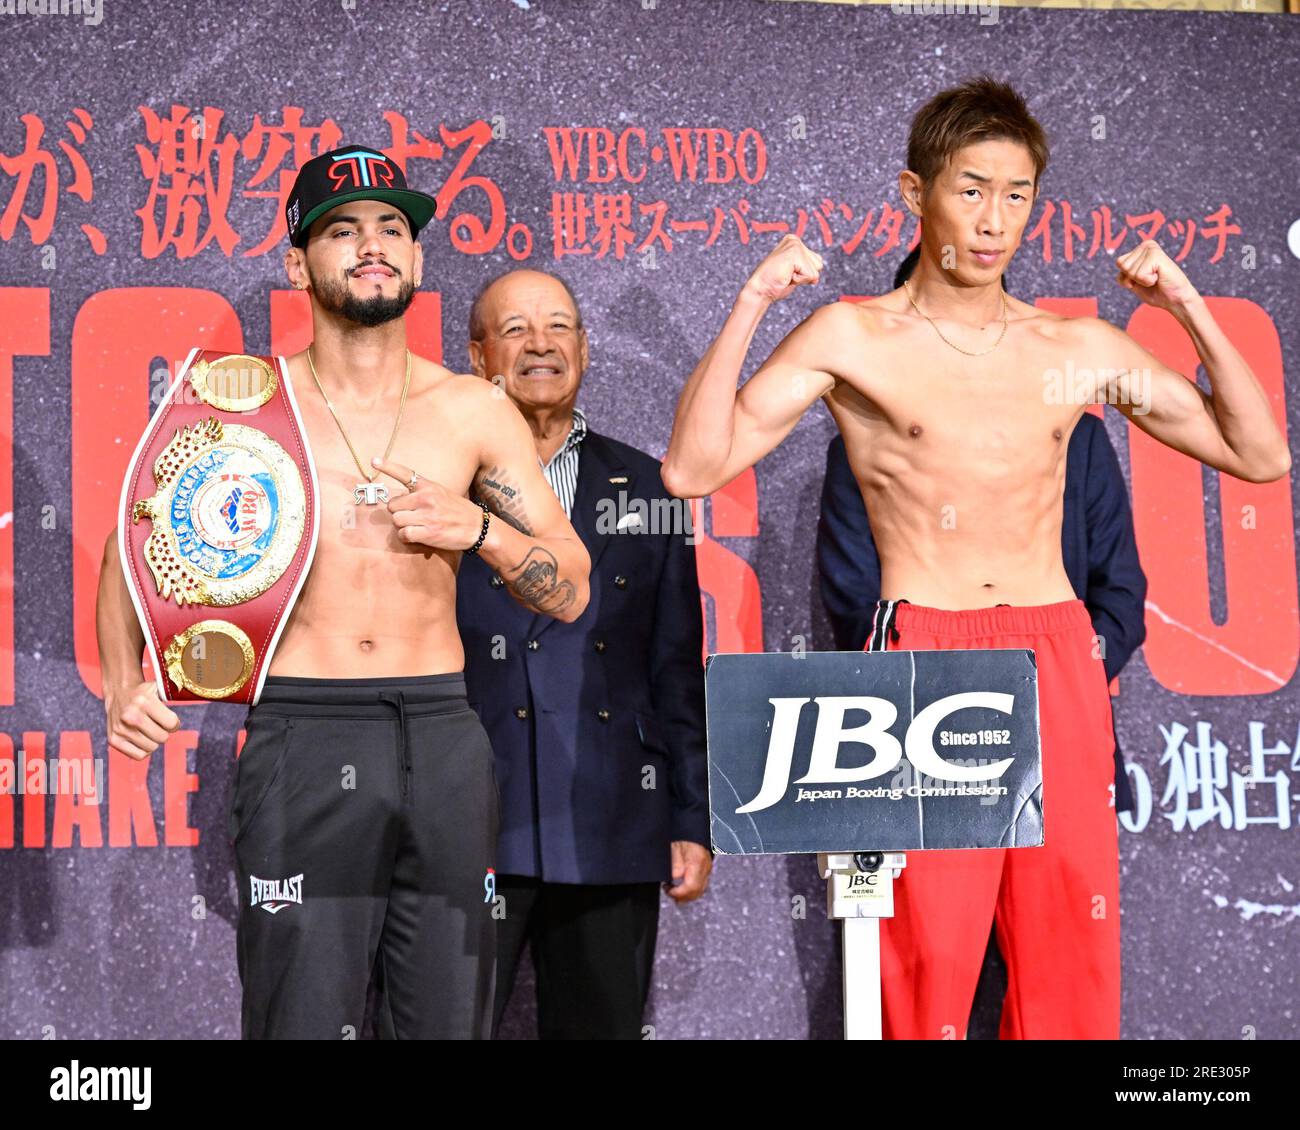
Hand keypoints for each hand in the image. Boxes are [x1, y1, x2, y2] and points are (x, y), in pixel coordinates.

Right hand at [106, 680, 180, 760]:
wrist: (119, 692)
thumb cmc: (145, 692)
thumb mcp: (159, 688)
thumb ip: (175, 694)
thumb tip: (196, 694)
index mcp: (144, 702)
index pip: (172, 724)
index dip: (174, 724)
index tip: (169, 720)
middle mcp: (130, 716)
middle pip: (162, 738)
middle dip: (164, 732)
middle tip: (157, 724)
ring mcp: (120, 729)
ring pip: (152, 748)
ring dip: (153, 741)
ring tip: (147, 729)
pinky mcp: (113, 739)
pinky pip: (139, 756)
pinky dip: (144, 750)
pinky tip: (141, 738)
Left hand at [371, 457, 485, 551]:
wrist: (478, 527)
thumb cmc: (458, 510)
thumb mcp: (441, 493)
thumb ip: (422, 493)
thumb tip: (401, 500)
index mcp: (428, 486)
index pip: (404, 473)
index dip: (387, 467)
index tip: (374, 461)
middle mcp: (426, 498)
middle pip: (393, 506)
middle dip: (399, 513)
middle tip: (412, 517)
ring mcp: (427, 515)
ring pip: (397, 521)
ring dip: (403, 526)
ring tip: (417, 526)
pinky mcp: (429, 532)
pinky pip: (404, 534)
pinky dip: (407, 537)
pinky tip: (417, 536)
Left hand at [665, 840, 712, 902]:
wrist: (694, 827)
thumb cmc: (684, 834)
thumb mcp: (674, 847)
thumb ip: (674, 864)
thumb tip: (672, 879)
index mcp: (697, 861)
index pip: (691, 886)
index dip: (678, 892)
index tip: (668, 889)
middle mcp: (705, 867)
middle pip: (697, 891)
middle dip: (682, 897)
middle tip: (669, 892)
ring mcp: (708, 868)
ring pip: (701, 890)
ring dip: (687, 895)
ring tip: (674, 893)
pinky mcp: (707, 868)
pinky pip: (702, 884)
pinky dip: (692, 889)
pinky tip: (683, 888)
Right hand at [742, 234, 823, 304]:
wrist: (760, 290)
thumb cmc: (775, 284)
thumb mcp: (795, 272)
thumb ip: (807, 265)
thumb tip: (820, 264)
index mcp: (794, 242)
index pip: (817, 262)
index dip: (805, 274)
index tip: (788, 274)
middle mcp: (794, 240)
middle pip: (819, 264)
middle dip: (805, 275)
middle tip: (786, 275)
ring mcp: (794, 245)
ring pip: (816, 269)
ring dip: (802, 278)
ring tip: (786, 275)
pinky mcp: (794, 253)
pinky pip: (810, 275)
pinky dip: (799, 281)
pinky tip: (785, 276)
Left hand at [1115, 238, 1199, 313]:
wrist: (1176, 299)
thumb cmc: (1156, 291)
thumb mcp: (1133, 282)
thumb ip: (1124, 272)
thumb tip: (1118, 261)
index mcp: (1141, 249)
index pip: (1119, 263)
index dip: (1128, 277)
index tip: (1145, 278)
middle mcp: (1147, 245)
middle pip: (1122, 266)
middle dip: (1134, 278)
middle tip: (1151, 278)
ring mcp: (1151, 248)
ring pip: (1130, 271)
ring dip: (1141, 280)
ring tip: (1156, 277)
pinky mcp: (1156, 255)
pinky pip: (1139, 275)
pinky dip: (1147, 281)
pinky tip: (1159, 277)